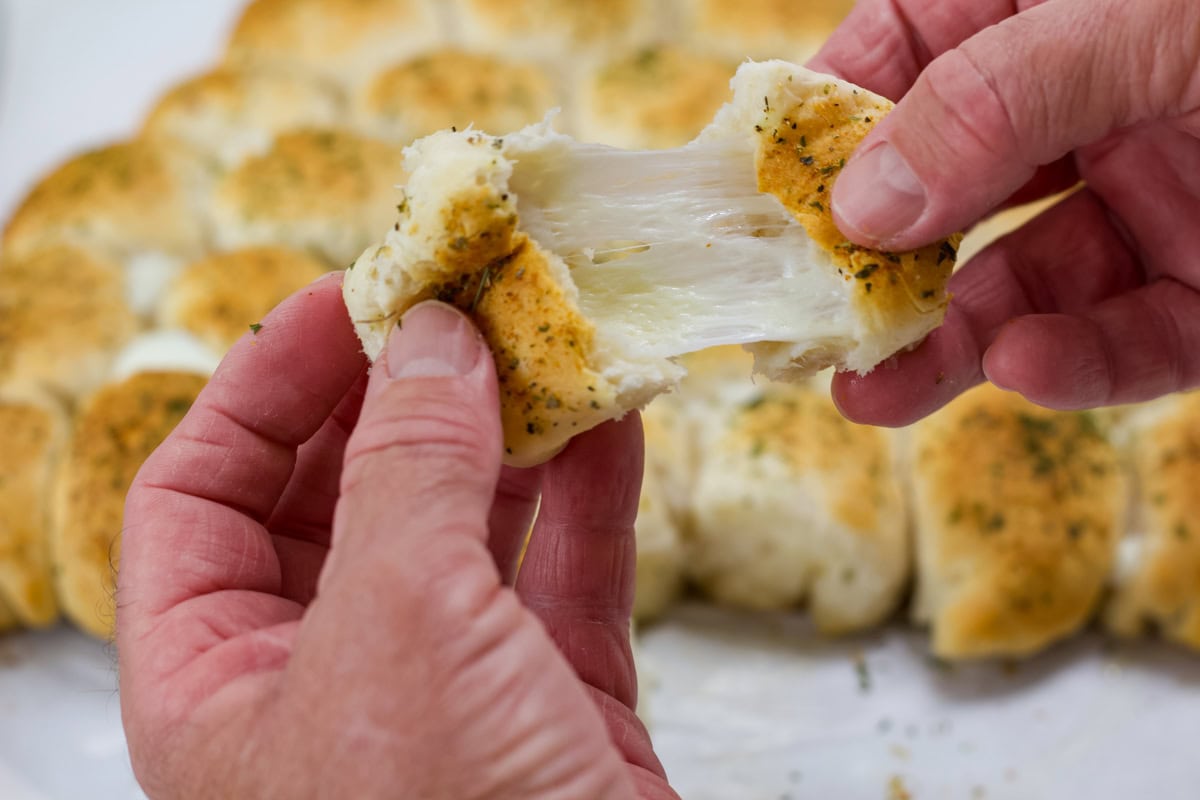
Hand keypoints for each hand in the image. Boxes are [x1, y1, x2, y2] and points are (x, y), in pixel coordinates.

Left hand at [117, 275, 677, 799]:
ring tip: (548, 339)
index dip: (264, 383)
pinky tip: (612, 419)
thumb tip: (430, 340)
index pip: (200, 492)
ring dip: (509, 430)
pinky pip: (564, 572)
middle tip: (465, 302)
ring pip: (466, 523)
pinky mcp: (552, 704)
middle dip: (403, 392)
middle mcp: (326, 676)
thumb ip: (409, 469)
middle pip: (343, 491)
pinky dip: (589, 492)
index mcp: (222, 679)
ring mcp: (447, 688)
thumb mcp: (400, 626)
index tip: (351, 298)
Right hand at [811, 0, 1199, 423]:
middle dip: (873, 260)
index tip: (770, 187)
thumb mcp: (1137, 20)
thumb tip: (859, 204)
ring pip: (1028, 287)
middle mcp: (1092, 109)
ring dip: (947, 345)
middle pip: (947, 191)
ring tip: (868, 391)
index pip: (910, 48)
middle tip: (805, 316)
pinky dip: (1078, 365)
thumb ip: (995, 104)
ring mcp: (1152, 200)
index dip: (833, 114)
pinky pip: (1136, 342)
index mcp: (1057, 11)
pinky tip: (1024, 364)